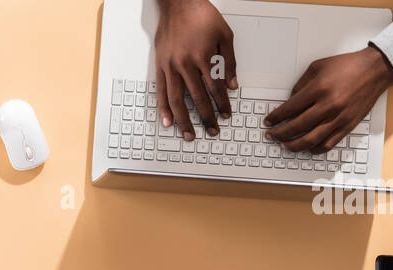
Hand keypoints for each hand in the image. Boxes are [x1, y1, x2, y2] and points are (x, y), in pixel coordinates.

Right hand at [154, 0, 236, 139]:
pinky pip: (161, 92)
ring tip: (189, 134)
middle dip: (207, 118)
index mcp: (204, 57)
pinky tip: (167, 122)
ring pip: (178, 100)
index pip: (215, 88)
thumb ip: (229, 61)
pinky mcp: (160, 66)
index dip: (222, 104)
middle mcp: (186, 64)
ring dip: (184, 121)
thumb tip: (232, 85)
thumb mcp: (224, 34)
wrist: (178, 3)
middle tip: (212, 131)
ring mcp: (170, 67)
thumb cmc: (201, 16)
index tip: (226, 115)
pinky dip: (164, 109)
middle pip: (198, 99)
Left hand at [265, 47, 392, 152]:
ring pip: (310, 140)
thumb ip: (300, 85)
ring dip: (293, 145)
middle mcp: (328, 106)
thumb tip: (289, 102)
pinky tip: (307, 148)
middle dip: (279, 133)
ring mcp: (339, 118)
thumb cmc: (348, 66)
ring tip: (284, 145)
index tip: (268, 122)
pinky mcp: (348, 125)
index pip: (289, 109)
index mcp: (318, 89)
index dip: (275, 118)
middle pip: (296, 127)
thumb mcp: (318, 67)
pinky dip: (314, 149)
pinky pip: (328, 144)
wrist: (375, 69)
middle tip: (271, 135)